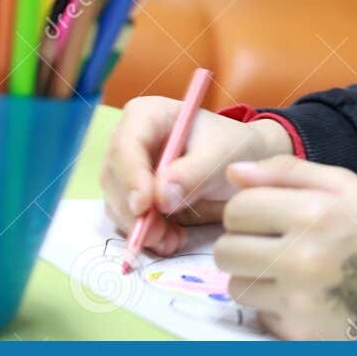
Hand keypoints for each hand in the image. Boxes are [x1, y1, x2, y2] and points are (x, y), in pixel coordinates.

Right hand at [101, 96, 291, 254]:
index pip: (126, 144)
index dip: (130, 176)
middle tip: (157, 235)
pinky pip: (128, 218)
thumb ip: (194, 173)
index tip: (144, 206)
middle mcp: (129, 139)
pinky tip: (172, 240)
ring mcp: (128, 168)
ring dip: (140, 228)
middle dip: (133, 211)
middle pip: (114, 177)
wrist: (242, 164)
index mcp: (146, 115)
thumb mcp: (221, 156)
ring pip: (117, 202)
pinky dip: (147, 234)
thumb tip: (160, 198)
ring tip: (171, 241)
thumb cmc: (231, 148)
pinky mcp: (133, 194)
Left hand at [214, 154, 356, 340]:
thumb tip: (232, 172)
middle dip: (241, 244)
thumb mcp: (348, 186)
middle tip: (269, 243)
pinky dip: (275, 305)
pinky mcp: (303, 332)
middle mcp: (303, 256)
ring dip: (253, 277)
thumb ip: (289, 172)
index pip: (238, 208)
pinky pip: (261, 314)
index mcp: (315, 211)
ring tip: (286, 269)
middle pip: (226, 250)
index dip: (246, 210)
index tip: (266, 215)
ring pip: (236, 287)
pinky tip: (305, 294)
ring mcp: (301, 299)